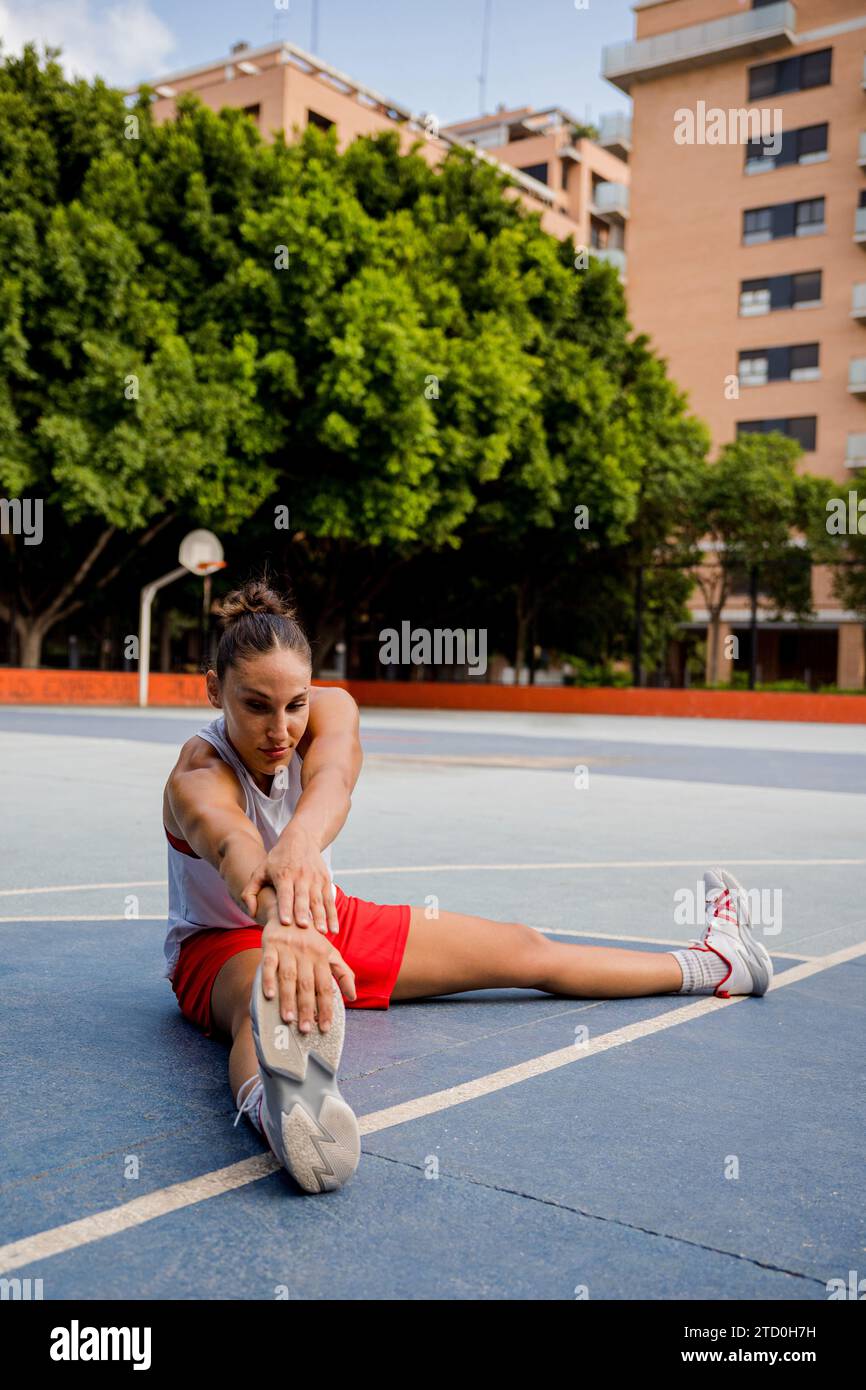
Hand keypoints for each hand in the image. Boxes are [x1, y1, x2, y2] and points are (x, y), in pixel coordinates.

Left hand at [241, 825, 338, 932]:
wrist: (301, 839)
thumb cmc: (277, 860)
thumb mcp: (260, 870)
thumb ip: (250, 891)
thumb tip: (251, 912)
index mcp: (283, 875)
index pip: (285, 893)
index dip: (285, 907)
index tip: (285, 922)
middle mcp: (301, 876)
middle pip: (303, 897)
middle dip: (304, 913)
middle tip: (304, 928)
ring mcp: (315, 879)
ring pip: (318, 900)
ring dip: (321, 917)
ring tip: (322, 932)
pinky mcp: (325, 880)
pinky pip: (329, 900)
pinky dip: (332, 915)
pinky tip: (334, 929)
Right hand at [261, 919, 355, 1033]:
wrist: (289, 909)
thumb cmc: (311, 938)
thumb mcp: (329, 952)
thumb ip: (342, 973)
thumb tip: (353, 996)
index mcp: (322, 956)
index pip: (326, 986)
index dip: (326, 1007)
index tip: (324, 1027)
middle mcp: (306, 953)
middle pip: (307, 985)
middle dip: (307, 1009)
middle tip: (305, 1030)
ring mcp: (287, 948)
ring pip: (288, 977)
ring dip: (288, 999)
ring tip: (288, 1019)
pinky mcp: (270, 944)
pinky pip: (269, 964)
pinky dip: (268, 979)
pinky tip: (269, 995)